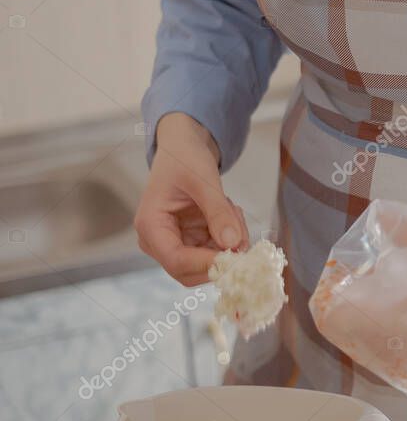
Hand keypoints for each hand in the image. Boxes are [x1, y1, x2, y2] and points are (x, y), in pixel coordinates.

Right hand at [134, 112, 248, 285]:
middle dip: (222, 255)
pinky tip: (228, 212)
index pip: (176, 260)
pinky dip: (231, 237)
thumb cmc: (184, 158)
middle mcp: (159, 242)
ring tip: (231, 208)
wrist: (183, 148)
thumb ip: (218, 212)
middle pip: (192, 271)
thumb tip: (233, 244)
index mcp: (150, 226)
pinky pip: (217, 252)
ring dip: (230, 243)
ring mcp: (176, 245)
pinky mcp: (192, 243)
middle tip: (242, 229)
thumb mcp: (203, 179)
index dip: (207, 263)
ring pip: (210, 264)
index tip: (238, 255)